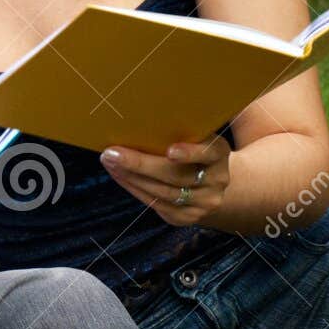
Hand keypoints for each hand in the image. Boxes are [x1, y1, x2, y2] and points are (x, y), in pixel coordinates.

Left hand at [101, 137, 230, 225]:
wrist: (209, 182)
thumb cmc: (192, 149)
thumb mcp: (196, 136)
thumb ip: (181, 127)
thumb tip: (140, 111)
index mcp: (219, 154)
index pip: (208, 153)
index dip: (190, 153)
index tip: (170, 151)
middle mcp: (216, 180)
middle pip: (176, 176)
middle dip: (140, 165)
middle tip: (112, 153)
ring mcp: (204, 202)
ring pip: (163, 192)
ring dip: (131, 177)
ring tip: (109, 162)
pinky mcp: (187, 217)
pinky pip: (157, 204)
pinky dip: (134, 188)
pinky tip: (118, 175)